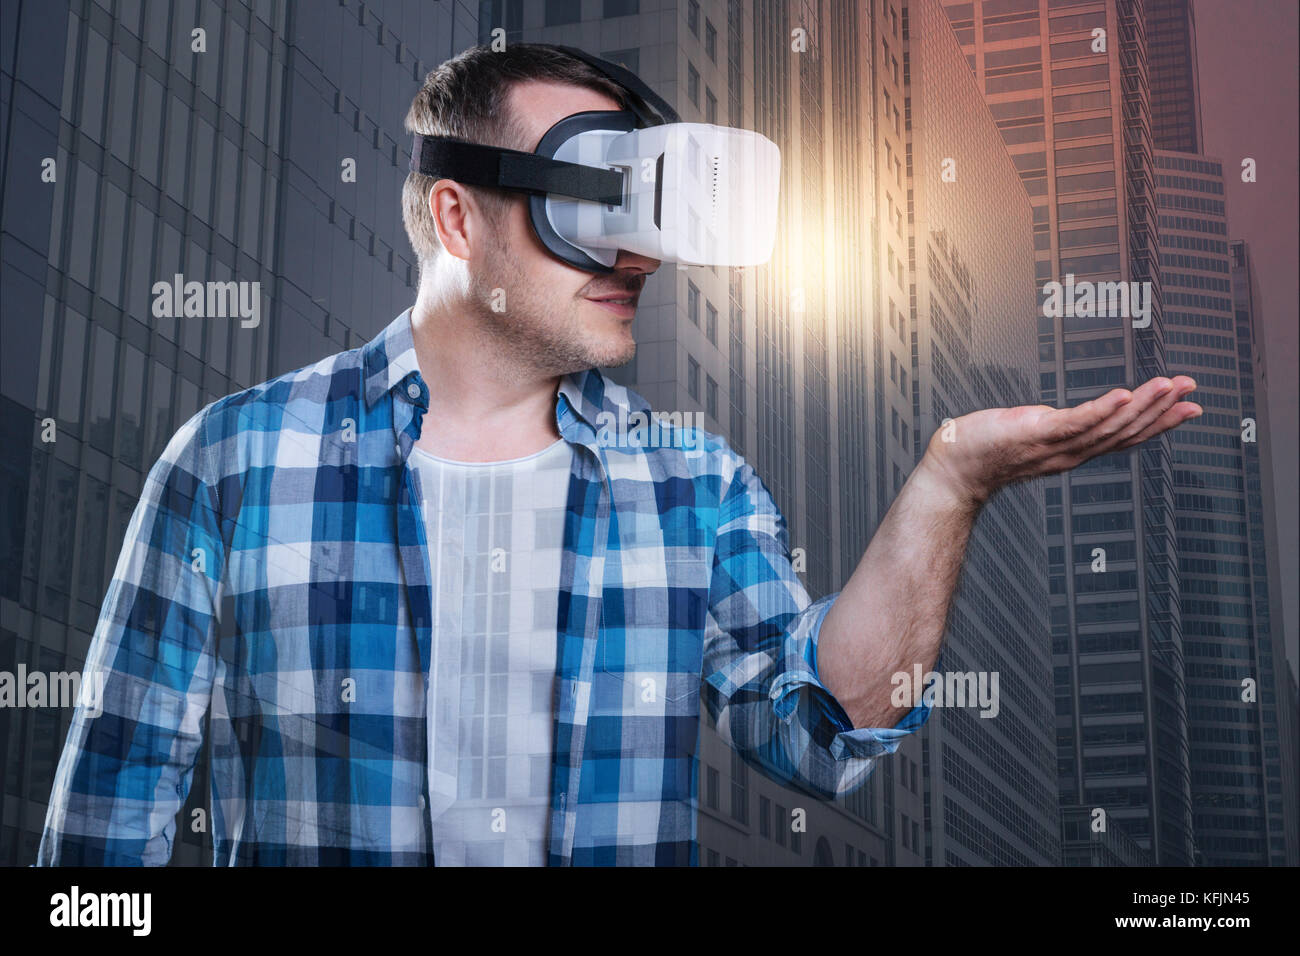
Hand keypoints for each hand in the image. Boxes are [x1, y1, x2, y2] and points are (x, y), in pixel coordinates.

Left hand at [919, 375, 1200, 506]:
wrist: (953, 470)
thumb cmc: (985, 449)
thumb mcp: (1034, 434)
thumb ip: (1060, 427)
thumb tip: (1078, 415)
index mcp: (1073, 450)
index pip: (1126, 435)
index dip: (1160, 421)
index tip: (1190, 406)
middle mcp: (1070, 451)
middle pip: (1126, 431)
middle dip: (1162, 410)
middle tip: (1193, 390)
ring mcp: (1054, 444)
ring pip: (1108, 425)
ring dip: (1142, 404)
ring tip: (1168, 385)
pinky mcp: (1036, 433)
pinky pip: (1076, 422)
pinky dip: (1102, 409)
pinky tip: (1123, 395)